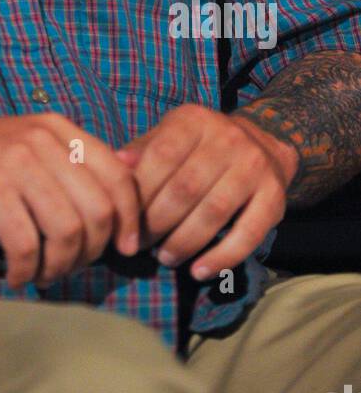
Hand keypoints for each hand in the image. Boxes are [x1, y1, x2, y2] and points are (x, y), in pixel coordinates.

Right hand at [0, 112, 142, 289]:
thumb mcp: (25, 145)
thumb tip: (127, 186)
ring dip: (59, 267)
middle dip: (92, 252)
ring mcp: (16, 162)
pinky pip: (28, 245)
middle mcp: (42, 139)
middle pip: (99, 210)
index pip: (119, 175)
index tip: (124, 248)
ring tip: (41, 275)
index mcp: (57, 128)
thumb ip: (69, 162)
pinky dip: (26, 271)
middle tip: (69, 268)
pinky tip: (15, 276)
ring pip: (68, 231)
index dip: (130, 218)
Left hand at [115, 104, 297, 279]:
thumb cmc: (201, 146)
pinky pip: (248, 234)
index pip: (161, 156)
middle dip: (157, 222)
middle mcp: (228, 139)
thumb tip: (116, 164)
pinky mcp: (275, 197)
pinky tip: (199, 271)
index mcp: (194, 120)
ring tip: (165, 258)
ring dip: (184, 242)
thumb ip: (143, 150)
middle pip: (185, 188)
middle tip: (142, 245)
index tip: (125, 219)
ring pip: (214, 212)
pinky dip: (222, 257)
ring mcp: (254, 167)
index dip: (141, 192)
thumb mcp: (171, 135)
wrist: (264, 143)